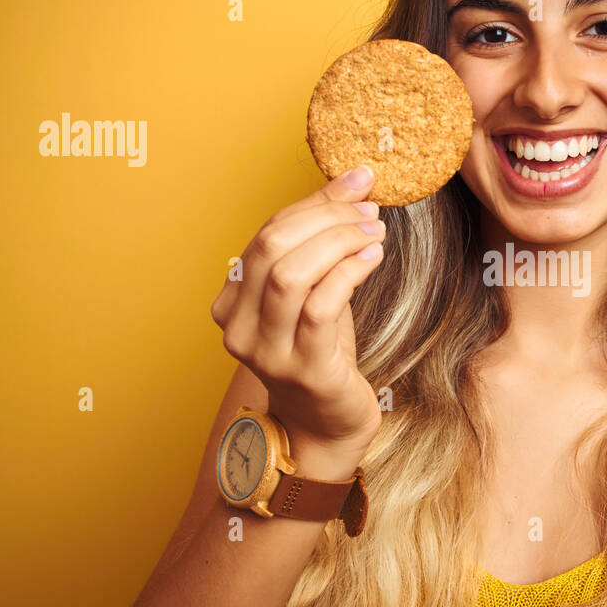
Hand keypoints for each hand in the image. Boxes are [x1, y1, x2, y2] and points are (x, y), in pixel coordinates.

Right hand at [210, 164, 385, 447]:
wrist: (328, 424)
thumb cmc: (323, 353)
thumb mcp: (315, 291)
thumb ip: (321, 245)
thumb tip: (353, 184)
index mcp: (232, 302)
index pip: (266, 234)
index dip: (314, 203)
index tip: (357, 182)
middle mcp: (239, 328)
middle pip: (272, 247)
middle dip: (326, 218)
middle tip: (369, 210)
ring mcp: (267, 352)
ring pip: (291, 274)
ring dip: (339, 242)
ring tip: (374, 233)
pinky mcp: (304, 370)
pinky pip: (320, 307)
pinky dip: (348, 272)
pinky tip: (372, 258)